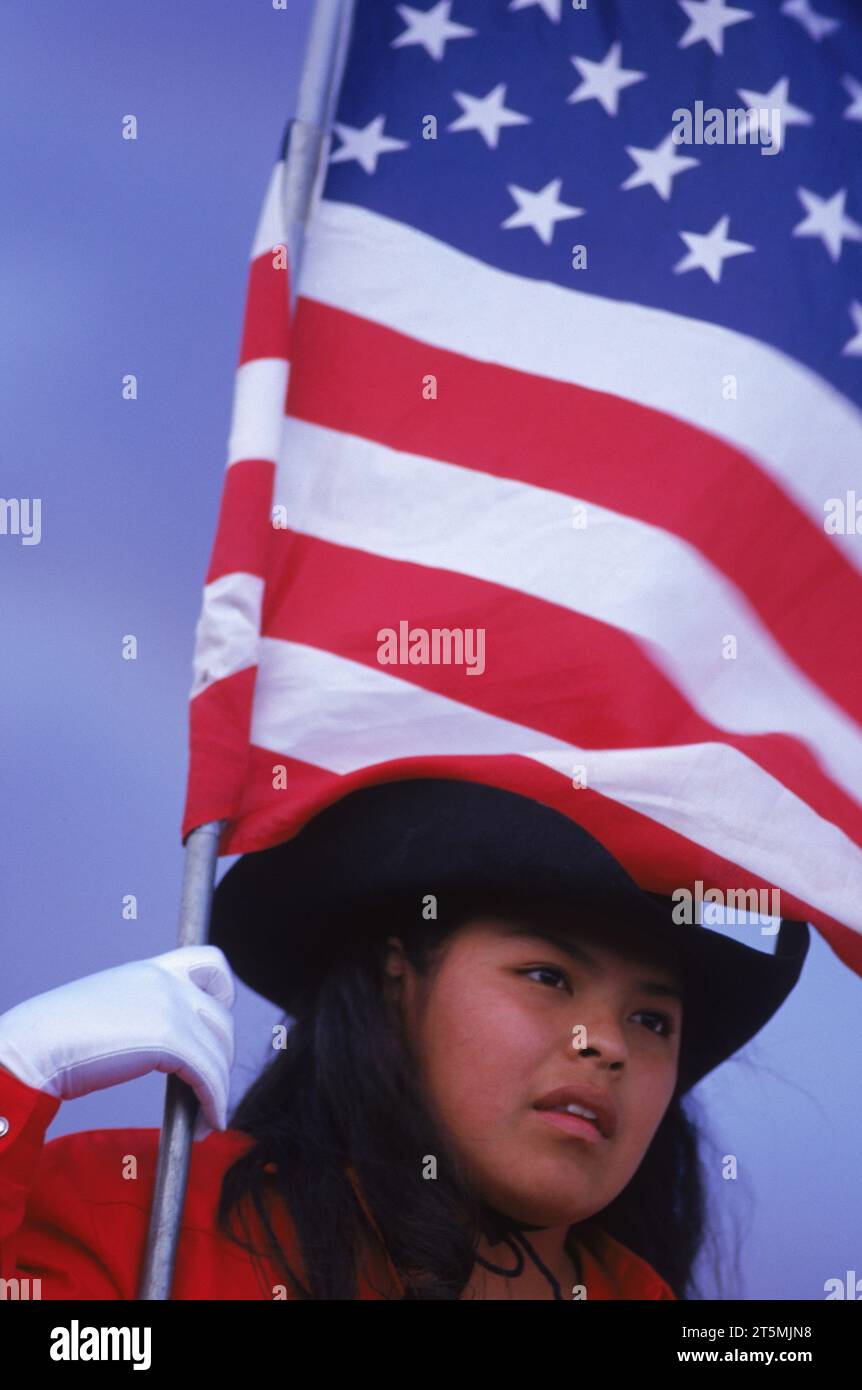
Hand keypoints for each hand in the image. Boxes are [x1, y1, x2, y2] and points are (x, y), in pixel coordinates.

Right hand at [0, 946, 234, 1132]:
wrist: (35, 1046)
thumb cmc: (57, 1036)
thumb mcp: (108, 1006)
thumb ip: (141, 1012)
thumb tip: (164, 1047)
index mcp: (150, 969)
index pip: (211, 961)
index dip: (224, 993)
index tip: (215, 1025)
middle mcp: (166, 981)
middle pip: (222, 1019)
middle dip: (220, 1057)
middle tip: (206, 1088)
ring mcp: (170, 1007)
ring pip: (219, 1053)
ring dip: (219, 1090)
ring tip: (205, 1118)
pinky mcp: (169, 1039)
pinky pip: (208, 1076)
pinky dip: (214, 1103)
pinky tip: (206, 1124)